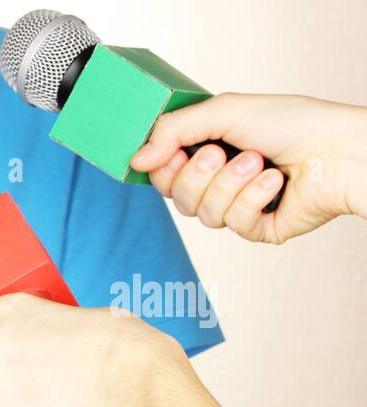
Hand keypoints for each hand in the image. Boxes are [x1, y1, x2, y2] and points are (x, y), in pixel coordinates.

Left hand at [0, 293, 185, 406]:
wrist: (130, 379)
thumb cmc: (116, 344)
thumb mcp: (74, 316)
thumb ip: (44, 333)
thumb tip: (46, 348)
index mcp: (6, 311)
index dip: (3, 353)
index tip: (22, 360)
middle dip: (18, 381)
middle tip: (55, 382)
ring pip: (10, 404)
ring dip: (33, 406)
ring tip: (74, 400)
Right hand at [129, 93, 366, 243]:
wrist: (338, 150)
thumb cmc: (295, 123)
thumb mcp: (225, 111)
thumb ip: (173, 130)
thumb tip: (136, 160)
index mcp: (211, 151)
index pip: (163, 173)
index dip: (162, 167)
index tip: (173, 153)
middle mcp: (221, 181)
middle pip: (177, 197)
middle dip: (199, 175)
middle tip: (222, 153)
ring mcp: (238, 207)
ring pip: (203, 214)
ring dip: (231, 184)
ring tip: (260, 162)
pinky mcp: (257, 228)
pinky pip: (234, 223)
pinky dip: (254, 198)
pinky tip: (276, 181)